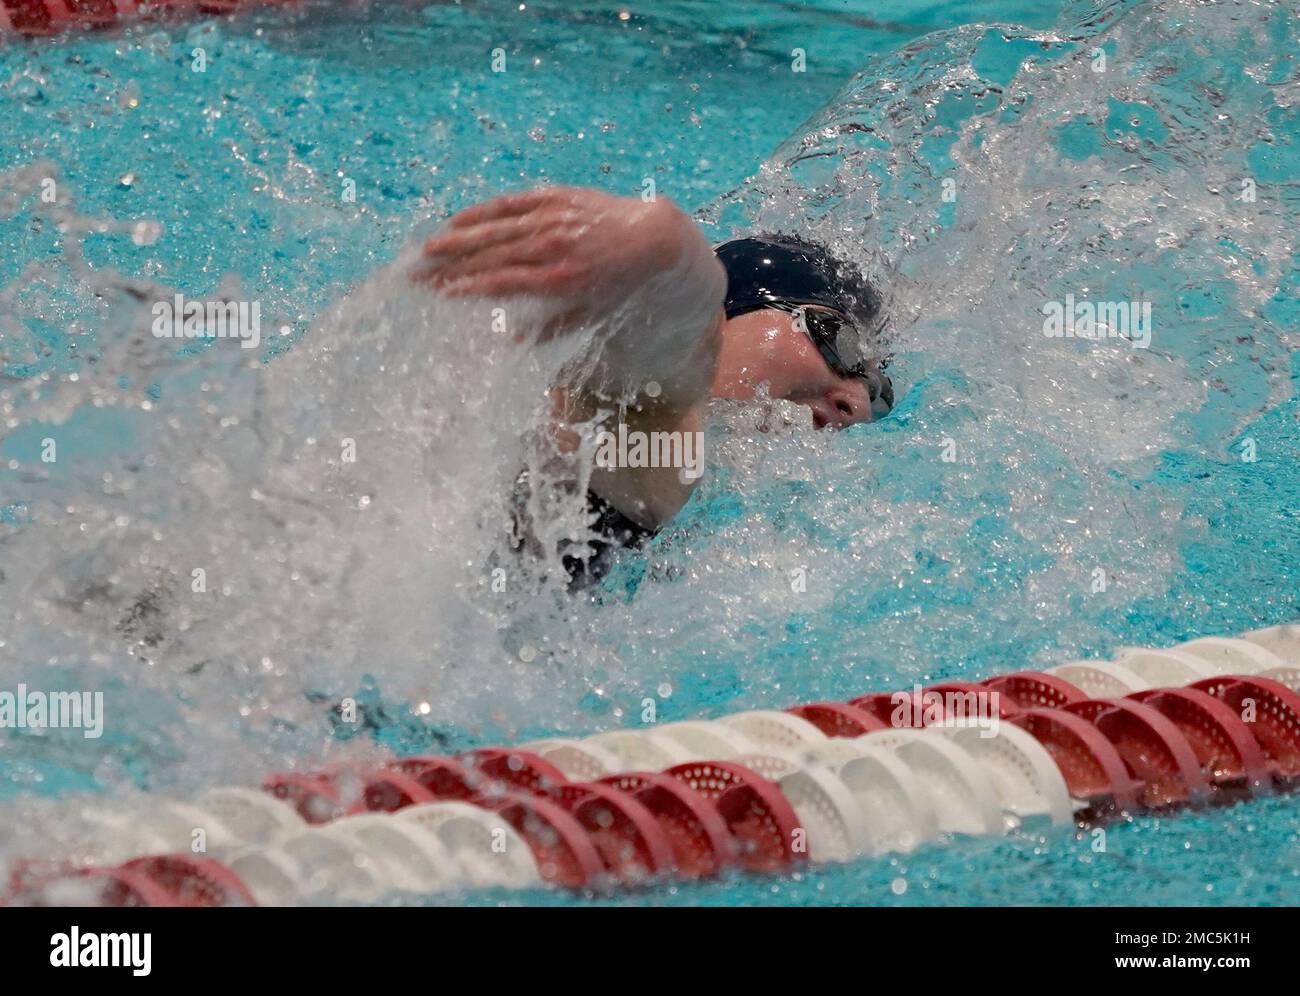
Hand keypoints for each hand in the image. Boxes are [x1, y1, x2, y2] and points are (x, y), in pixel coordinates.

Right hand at [411, 186, 719, 328]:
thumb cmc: (619, 285)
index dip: (470, 288)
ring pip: (496, 228)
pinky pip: (512, 203)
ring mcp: (553, 218)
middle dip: (450, 265)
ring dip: (458, 238)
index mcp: (561, 279)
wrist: (651, 238)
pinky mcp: (555, 197)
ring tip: (427, 249)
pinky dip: (483, 212)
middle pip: (490, 255)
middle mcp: (553, 246)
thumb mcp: (591, 315)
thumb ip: (550, 329)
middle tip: (416, 274)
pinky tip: (457, 220)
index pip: (504, 283)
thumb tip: (509, 343)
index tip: (442, 294)